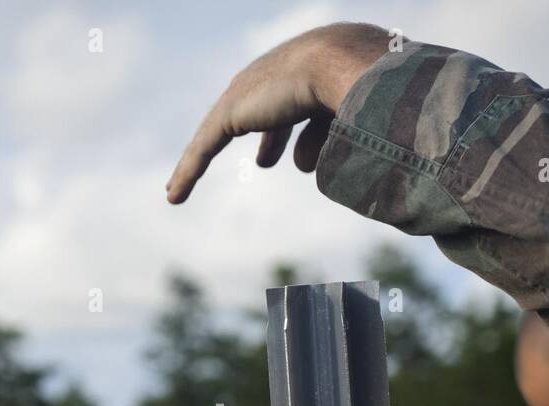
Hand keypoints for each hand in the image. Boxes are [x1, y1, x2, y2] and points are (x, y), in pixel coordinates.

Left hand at [166, 22, 391, 203]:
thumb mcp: (369, 121)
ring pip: (226, 128)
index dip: (296, 129)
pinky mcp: (233, 111)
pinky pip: (205, 146)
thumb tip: (347, 174)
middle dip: (264, 132)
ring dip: (210, 159)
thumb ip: (359, 141)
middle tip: (265, 161)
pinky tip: (174, 196)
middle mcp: (280, 72)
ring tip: (199, 183)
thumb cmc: (374, 94)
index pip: (299, 101)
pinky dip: (189, 171)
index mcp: (316, 66)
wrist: (346, 66)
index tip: (293, 158)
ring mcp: (254, 90)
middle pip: (264, 109)